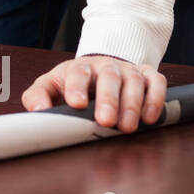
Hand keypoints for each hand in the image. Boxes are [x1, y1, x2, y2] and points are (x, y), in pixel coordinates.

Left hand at [21, 55, 166, 130]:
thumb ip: (36, 97)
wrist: (97, 69)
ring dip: (132, 104)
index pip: (78, 73)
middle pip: (109, 77)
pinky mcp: (146, 75)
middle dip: (108, 100)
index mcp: (79, 68)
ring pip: (134, 81)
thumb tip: (39, 111)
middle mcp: (105, 66)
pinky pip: (156, 81)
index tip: (77, 104)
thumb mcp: (50, 86)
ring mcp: (127, 70)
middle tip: (106, 122)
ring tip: (127, 127)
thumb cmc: (71, 83)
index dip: (77, 87)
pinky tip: (150, 118)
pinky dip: (156, 98)